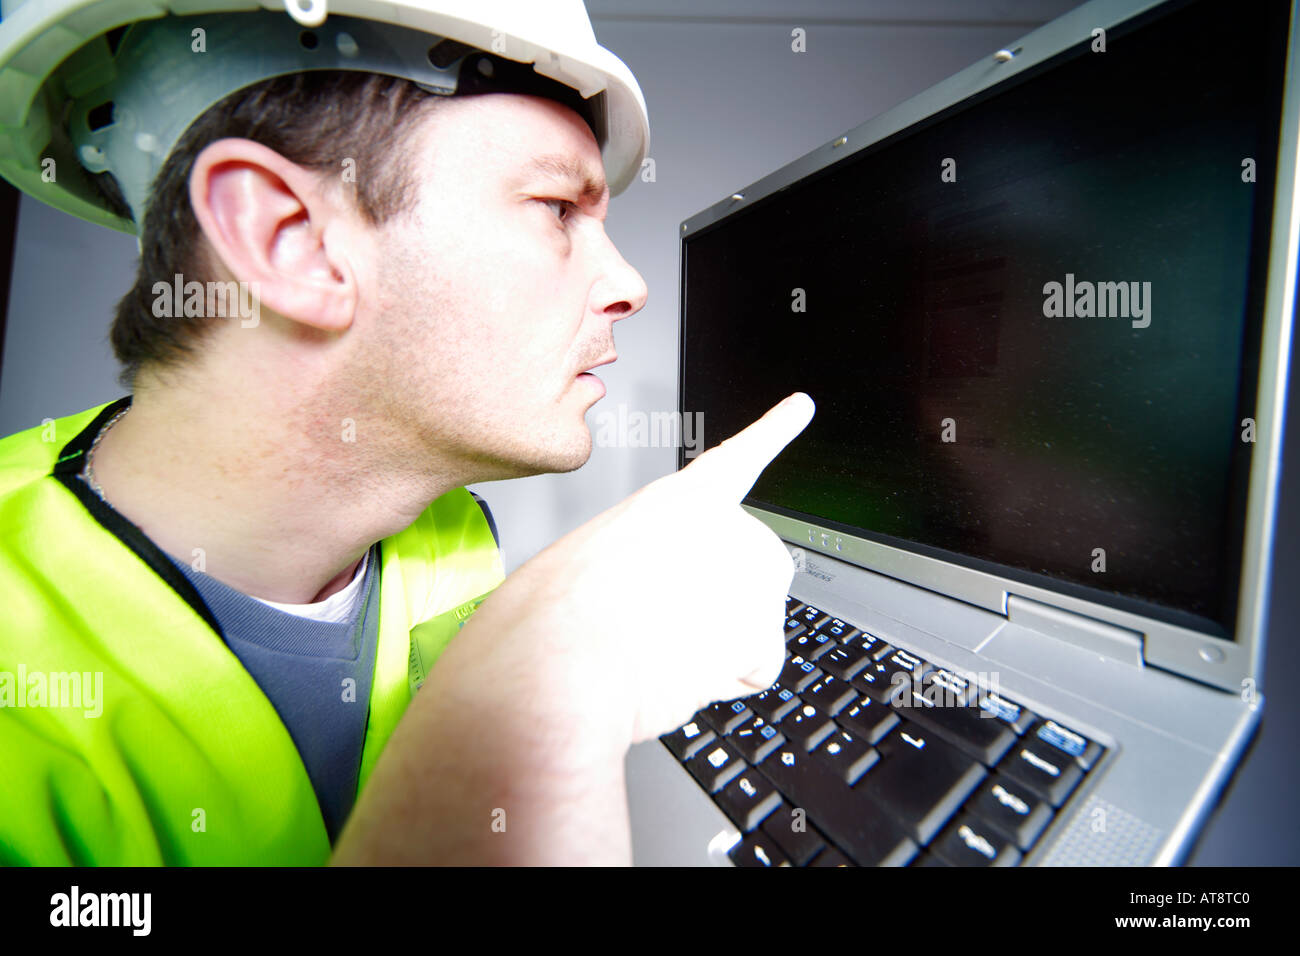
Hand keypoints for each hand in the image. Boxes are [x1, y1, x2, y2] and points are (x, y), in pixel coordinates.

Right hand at [464, 392, 815, 745]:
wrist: (561, 656)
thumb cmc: (554, 612)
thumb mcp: (592, 555)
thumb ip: (640, 555)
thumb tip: (646, 596)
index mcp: (676, 500)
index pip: (736, 458)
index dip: (773, 430)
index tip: (802, 407)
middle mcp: (727, 524)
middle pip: (743, 574)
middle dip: (713, 608)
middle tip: (656, 625)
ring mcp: (752, 573)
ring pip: (746, 627)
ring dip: (709, 648)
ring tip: (654, 645)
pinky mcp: (765, 628)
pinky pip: (752, 670)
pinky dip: (721, 683)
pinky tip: (680, 670)